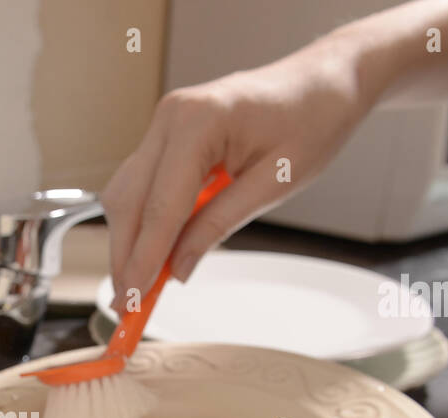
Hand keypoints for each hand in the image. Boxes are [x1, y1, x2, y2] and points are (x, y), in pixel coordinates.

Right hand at [101, 34, 374, 307]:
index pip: (159, 207)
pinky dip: (143, 222)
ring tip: (139, 287)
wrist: (323, 82)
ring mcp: (165, 123)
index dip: (143, 259)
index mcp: (199, 122)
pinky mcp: (167, 135)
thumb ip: (218, 224)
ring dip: (129, 242)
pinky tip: (153, 254)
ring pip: (126, 194)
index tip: (132, 301)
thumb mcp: (274, 184)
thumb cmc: (312, 121)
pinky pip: (142, 185)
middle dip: (124, 256)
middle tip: (126, 305)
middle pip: (128, 202)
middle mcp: (171, 117)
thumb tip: (177, 268)